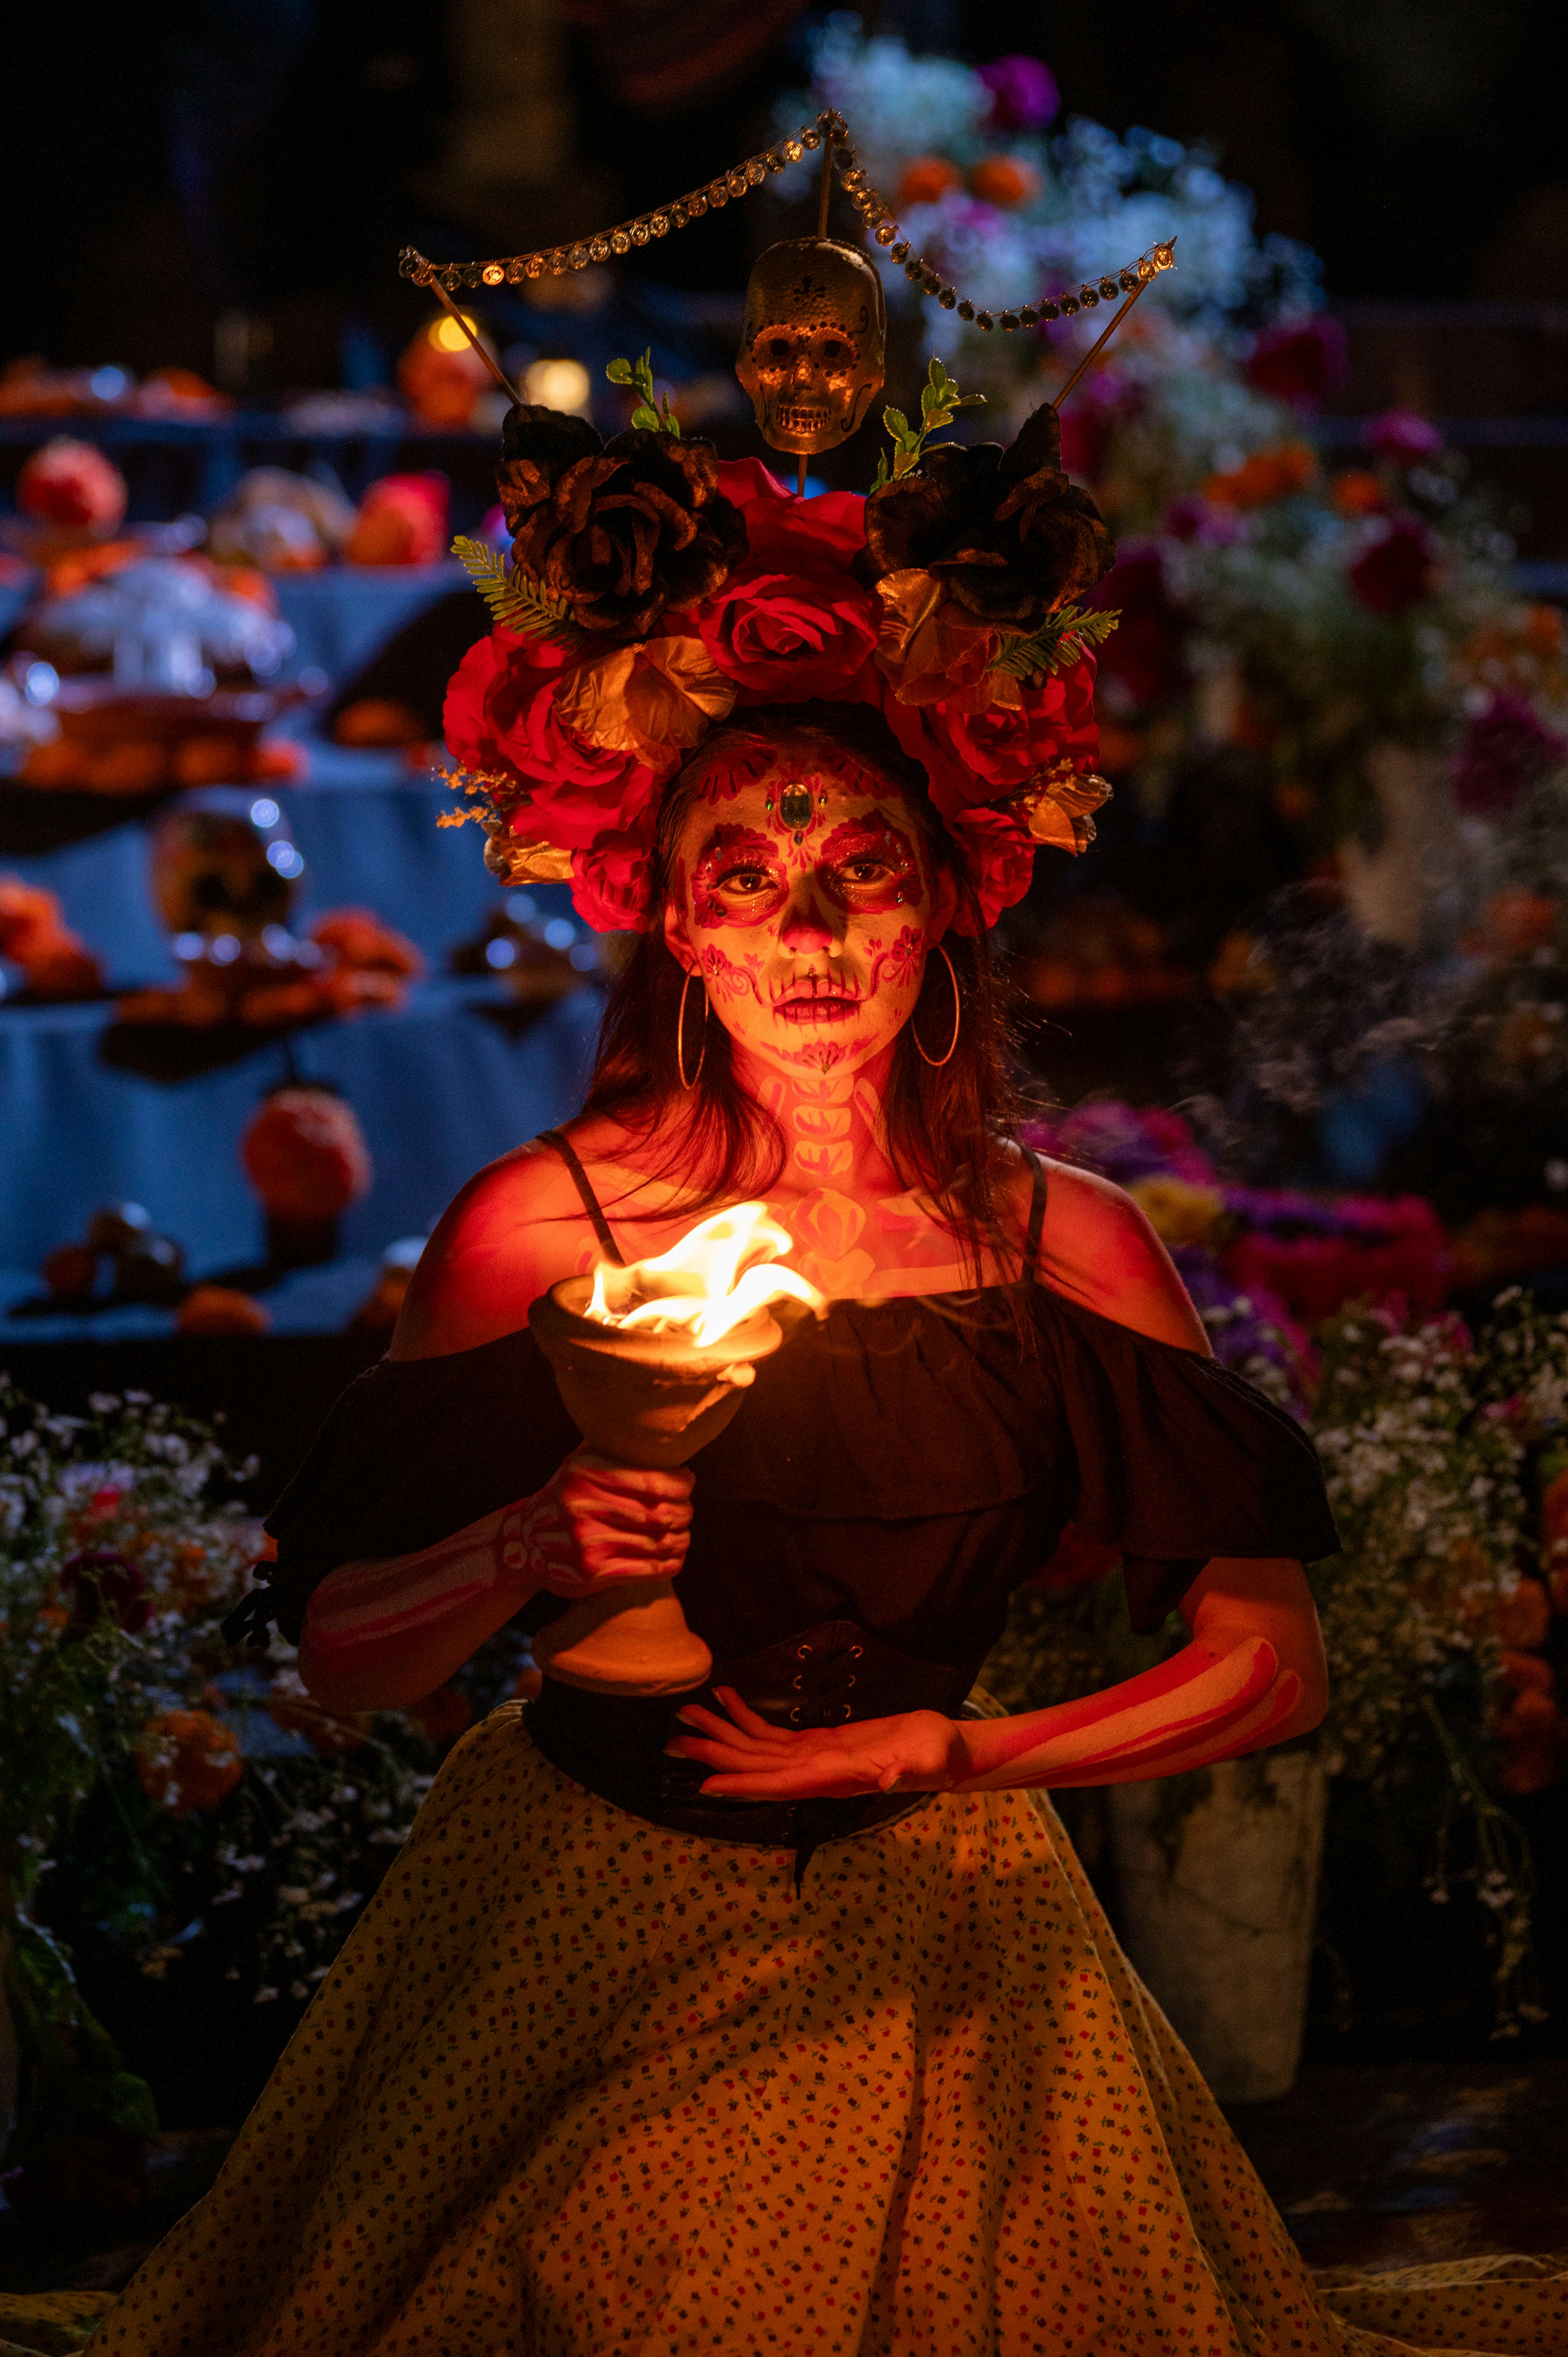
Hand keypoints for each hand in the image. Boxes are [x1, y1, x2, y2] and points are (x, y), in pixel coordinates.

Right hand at [510, 1449, 693, 1599]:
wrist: (526, 1543)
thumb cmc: (565, 1497)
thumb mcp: (578, 1463)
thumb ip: (611, 1446)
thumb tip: (657, 1431)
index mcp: (585, 1473)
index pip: (654, 1481)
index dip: (681, 1484)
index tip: (687, 1482)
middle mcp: (584, 1506)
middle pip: (661, 1513)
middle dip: (683, 1511)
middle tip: (686, 1509)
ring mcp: (588, 1542)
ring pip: (660, 1542)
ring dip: (681, 1538)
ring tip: (682, 1532)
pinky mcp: (592, 1572)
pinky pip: (649, 1568)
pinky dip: (671, 1562)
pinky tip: (675, 1556)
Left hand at [664, 1686, 968, 1799]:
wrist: (944, 1751)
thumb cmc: (939, 1755)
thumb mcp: (931, 1761)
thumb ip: (911, 1772)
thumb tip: (890, 1779)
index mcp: (834, 1777)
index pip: (781, 1785)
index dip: (745, 1786)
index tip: (706, 1785)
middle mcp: (814, 1772)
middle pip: (755, 1767)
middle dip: (715, 1754)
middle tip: (674, 1739)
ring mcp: (812, 1758)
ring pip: (756, 1750)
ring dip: (722, 1733)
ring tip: (687, 1713)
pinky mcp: (816, 1743)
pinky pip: (772, 1734)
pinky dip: (746, 1718)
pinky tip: (725, 1699)